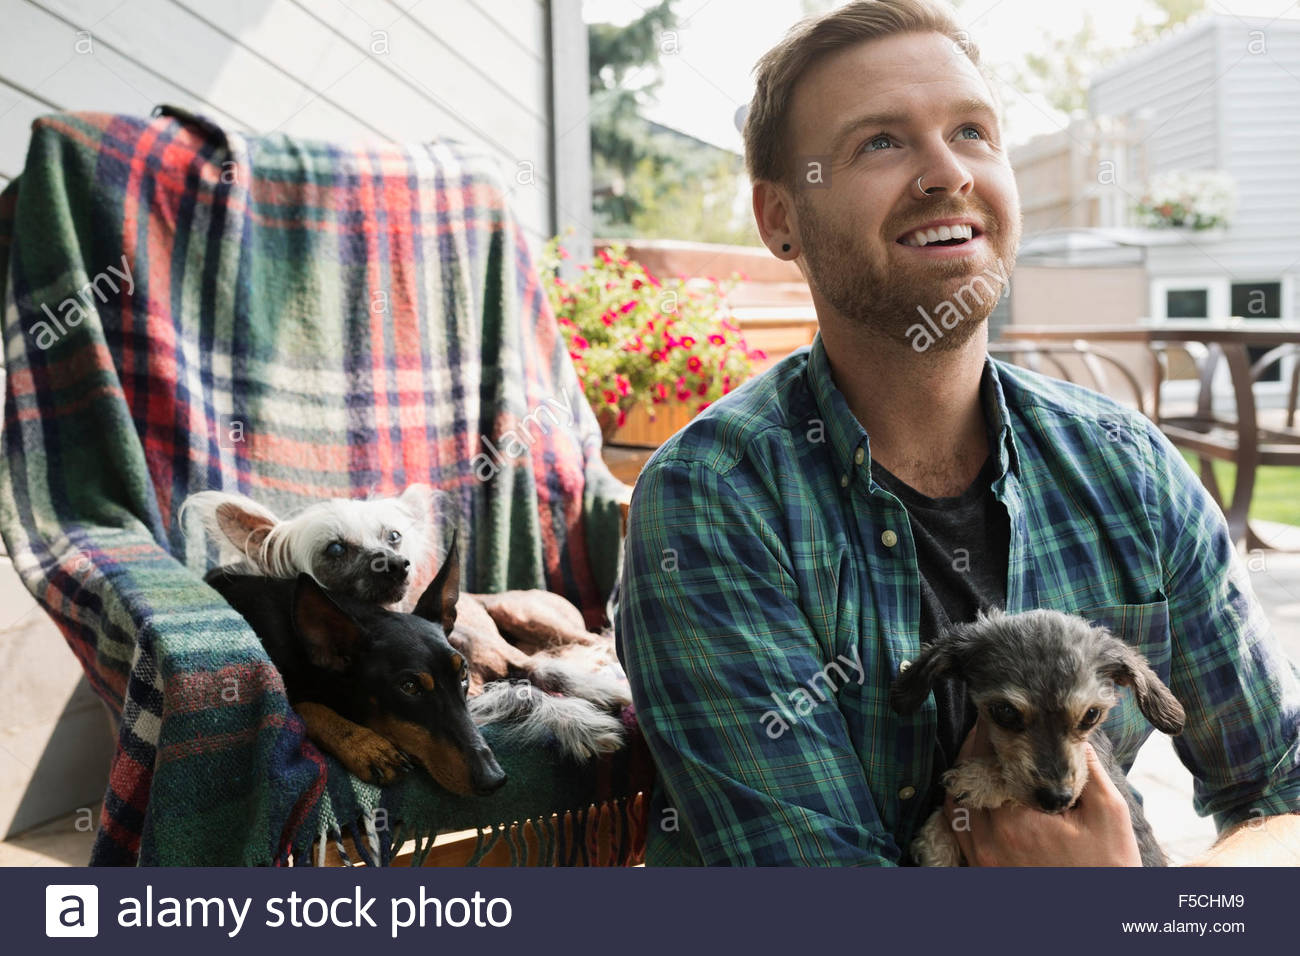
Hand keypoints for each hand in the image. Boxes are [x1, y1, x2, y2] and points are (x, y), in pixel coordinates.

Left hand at [943, 719, 1141, 865]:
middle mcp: (989, 838)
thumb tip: (1073, 735)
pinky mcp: (980, 868)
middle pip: (966, 776)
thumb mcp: (1108, 814)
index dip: (990, 729)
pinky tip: (981, 790)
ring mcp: (980, 856)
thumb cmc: (1108, 869)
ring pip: (956, 800)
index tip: (997, 711)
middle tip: (989, 725)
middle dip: (977, 747)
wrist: (1100, 919)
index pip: (988, 758)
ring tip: (985, 754)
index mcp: (1016, 820)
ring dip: (967, 774)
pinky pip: (958, 827)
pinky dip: (963, 803)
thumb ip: (1086, 770)